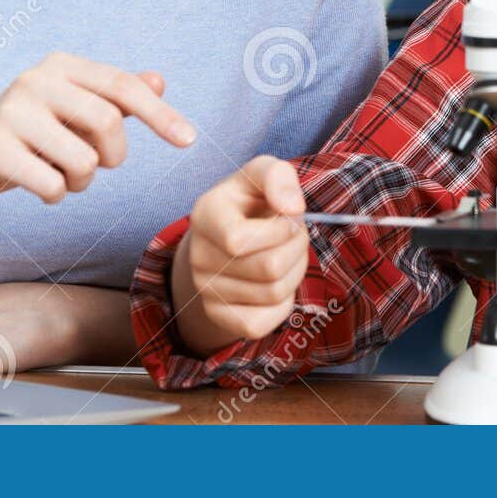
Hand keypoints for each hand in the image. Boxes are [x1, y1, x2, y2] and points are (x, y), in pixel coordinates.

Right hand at [0, 53, 194, 216]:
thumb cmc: (28, 139)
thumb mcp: (72, 114)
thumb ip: (115, 98)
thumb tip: (159, 78)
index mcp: (60, 66)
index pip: (123, 87)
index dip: (161, 114)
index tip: (190, 141)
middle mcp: (34, 79)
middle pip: (108, 124)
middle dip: (111, 157)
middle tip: (91, 165)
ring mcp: (10, 112)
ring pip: (83, 161)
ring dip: (81, 182)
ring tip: (57, 174)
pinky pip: (53, 186)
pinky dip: (55, 196)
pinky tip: (35, 186)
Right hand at [171, 156, 308, 353]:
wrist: (228, 233)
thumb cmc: (251, 201)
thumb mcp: (262, 173)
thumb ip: (278, 176)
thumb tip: (292, 208)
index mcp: (205, 215)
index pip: (240, 240)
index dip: (279, 230)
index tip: (289, 216)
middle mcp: (198, 256)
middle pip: (269, 269)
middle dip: (298, 248)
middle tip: (295, 235)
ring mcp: (205, 289)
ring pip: (273, 294)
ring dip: (296, 271)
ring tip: (286, 252)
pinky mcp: (218, 315)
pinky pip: (262, 324)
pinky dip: (282, 304)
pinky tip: (277, 281)